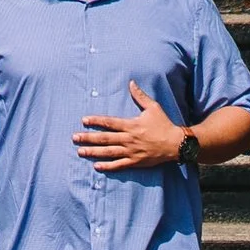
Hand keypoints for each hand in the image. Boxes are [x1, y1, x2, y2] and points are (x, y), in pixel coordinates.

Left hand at [75, 80, 191, 173]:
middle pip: (104, 138)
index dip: (95, 121)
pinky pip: (119, 165)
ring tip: (80, 151)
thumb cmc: (164, 124)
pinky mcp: (135, 162)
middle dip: (88, 138)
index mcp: (131, 125)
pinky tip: (96, 166)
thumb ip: (140, 96)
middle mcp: (128, 139)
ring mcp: (131, 151)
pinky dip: (107, 166)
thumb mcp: (153, 107)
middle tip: (74, 138)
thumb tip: (131, 82)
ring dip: (93, 152)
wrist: (175, 143)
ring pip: (108, 152)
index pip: (109, 122)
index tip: (84, 120)